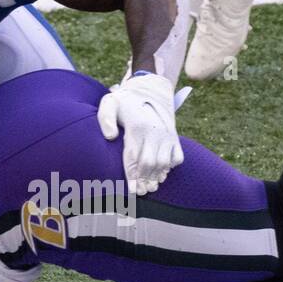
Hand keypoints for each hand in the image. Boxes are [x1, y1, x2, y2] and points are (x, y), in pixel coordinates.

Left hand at [96, 71, 183, 195]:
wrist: (149, 89)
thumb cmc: (125, 101)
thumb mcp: (110, 102)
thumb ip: (105, 118)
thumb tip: (110, 137)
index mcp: (137, 126)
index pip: (134, 157)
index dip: (133, 176)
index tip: (133, 191)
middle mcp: (155, 132)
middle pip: (150, 163)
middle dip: (145, 180)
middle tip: (141, 192)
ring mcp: (167, 135)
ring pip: (164, 163)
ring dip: (157, 177)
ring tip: (150, 187)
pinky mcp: (174, 137)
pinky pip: (177, 158)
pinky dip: (170, 168)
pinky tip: (161, 174)